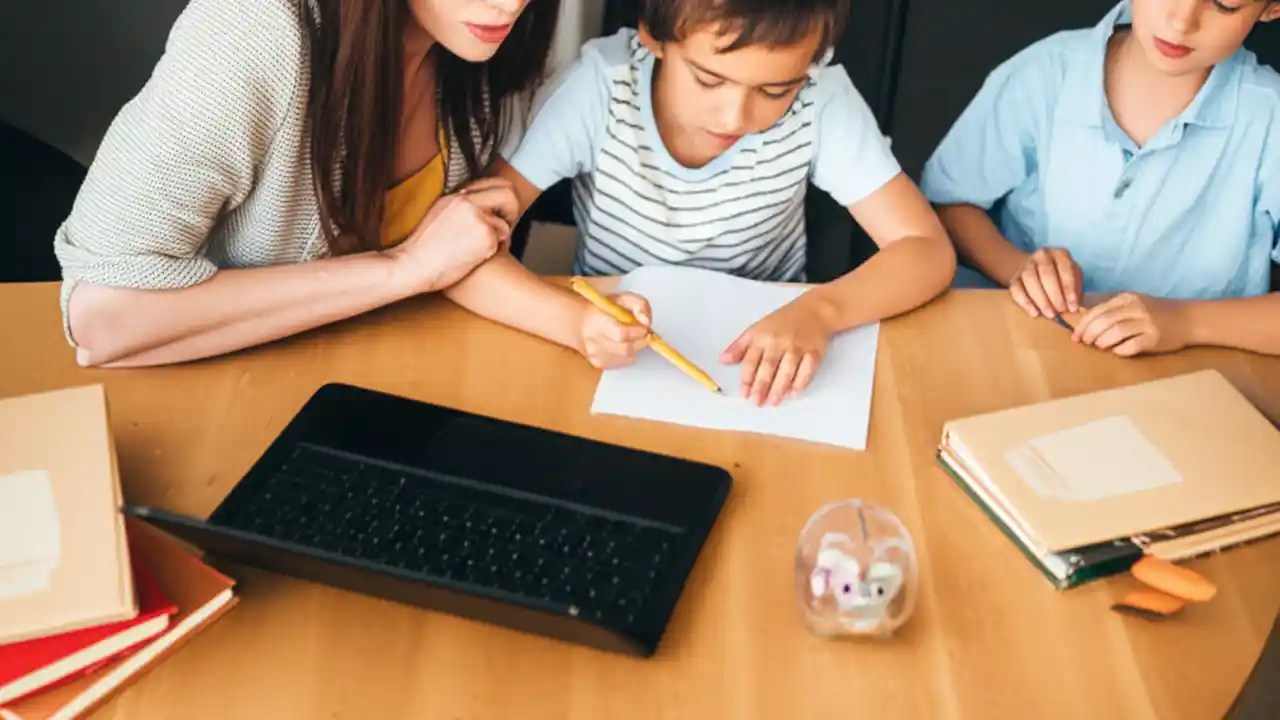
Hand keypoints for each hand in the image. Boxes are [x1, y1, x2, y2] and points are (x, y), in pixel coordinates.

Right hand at [385, 177, 518, 291]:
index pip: (493, 183)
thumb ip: (458, 208)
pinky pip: (501, 242)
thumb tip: (477, 207)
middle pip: (508, 193)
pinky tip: (474, 257)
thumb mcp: (437, 215)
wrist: (412, 265)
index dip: (502, 196)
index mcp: (455, 196)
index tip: (500, 210)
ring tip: (480, 248)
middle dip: (512, 210)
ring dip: (499, 238)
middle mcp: (467, 202)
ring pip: (505, 224)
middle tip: (507, 224)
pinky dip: (493, 251)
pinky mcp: (485, 237)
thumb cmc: (422, 249)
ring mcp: (477, 218)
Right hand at [577, 293, 651, 368]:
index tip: (644, 327)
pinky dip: (629, 353)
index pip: (621, 334)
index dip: (637, 332)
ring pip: (627, 357)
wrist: (581, 324)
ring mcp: (596, 355)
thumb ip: (639, 304)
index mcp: (598, 322)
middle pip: (626, 349)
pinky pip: (623, 362)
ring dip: (635, 347)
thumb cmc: (603, 310)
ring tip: (631, 337)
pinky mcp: (599, 364)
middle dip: (640, 341)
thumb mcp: (623, 298)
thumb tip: (646, 321)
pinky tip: (623, 344)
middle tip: (641, 332)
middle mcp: (594, 341)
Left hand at [721, 300, 831, 405]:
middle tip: (756, 401)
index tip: (744, 392)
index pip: (751, 360)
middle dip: (761, 385)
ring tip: (772, 401)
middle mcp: (779, 342)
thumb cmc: (783, 322)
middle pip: (768, 366)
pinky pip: (807, 370)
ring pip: (787, 370)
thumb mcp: (757, 329)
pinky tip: (793, 392)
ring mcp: (797, 348)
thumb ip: (740, 346)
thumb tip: (723, 360)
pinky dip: (800, 382)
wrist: (814, 311)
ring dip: (779, 387)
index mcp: (762, 337)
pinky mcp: (814, 352)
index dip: (747, 378)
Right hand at [1009, 248, 1083, 316]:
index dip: (1069, 289)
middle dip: (1055, 295)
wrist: (1033, 269)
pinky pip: (1017, 290)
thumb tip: (1080, 310)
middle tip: (1061, 311)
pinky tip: (1034, 313)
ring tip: (1050, 314)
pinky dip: (1025, 302)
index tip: (1073, 307)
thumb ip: (1076, 292)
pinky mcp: (1014, 278)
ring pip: (1030, 280)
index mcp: (1060, 254)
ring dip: (1041, 299)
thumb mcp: (1072, 278)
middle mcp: (1042, 256)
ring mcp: (1026, 266)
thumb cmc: (1059, 276)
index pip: (1065, 269)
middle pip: (1047, 274)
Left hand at [1071, 292, 1189, 356]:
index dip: (1083, 325)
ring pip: (1115, 333)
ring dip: (1102, 343)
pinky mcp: (1155, 338)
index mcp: (1127, 299)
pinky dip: (1119, 351)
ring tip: (1099, 347)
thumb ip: (1110, 307)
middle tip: (1085, 343)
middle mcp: (1136, 308)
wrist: (1188, 319)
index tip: (1075, 336)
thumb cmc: (1155, 312)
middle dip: (1089, 335)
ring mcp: (1147, 323)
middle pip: (1103, 322)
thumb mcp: (1133, 303)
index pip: (1098, 311)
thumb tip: (1081, 313)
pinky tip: (1117, 351)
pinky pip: (1131, 346)